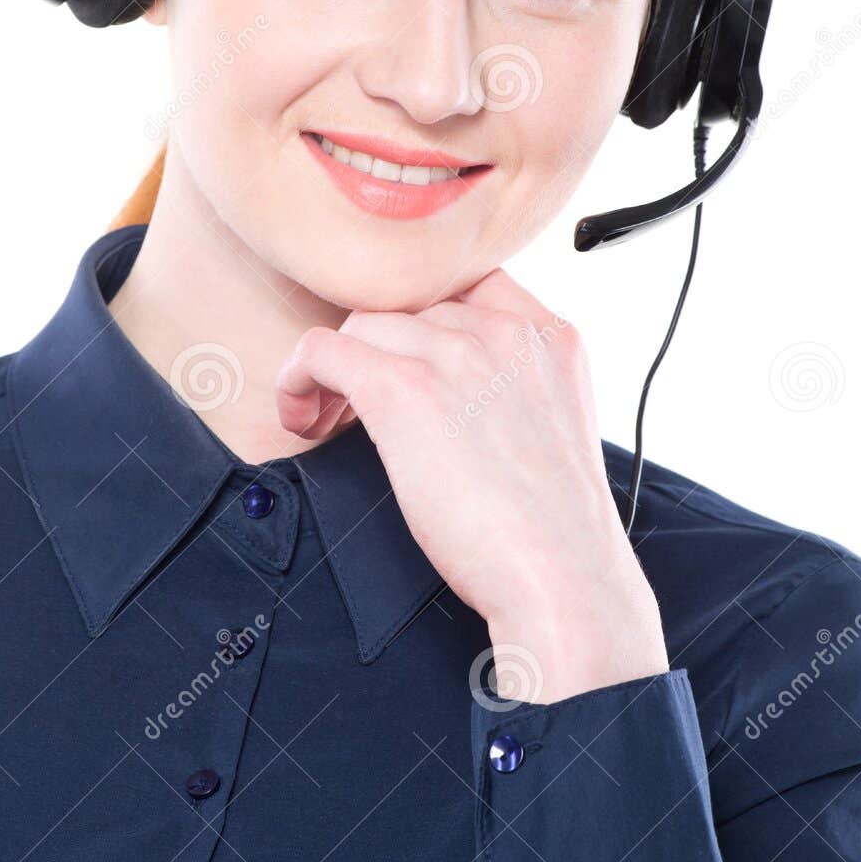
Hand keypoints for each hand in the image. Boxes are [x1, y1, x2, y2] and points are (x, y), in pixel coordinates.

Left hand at [275, 268, 668, 705]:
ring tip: (328, 420)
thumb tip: (438, 390)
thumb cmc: (553, 531)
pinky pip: (321, 350)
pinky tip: (302, 418)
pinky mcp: (403, 388)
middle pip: (408, 307)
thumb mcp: (552, 427)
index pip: (467, 282)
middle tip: (357, 405)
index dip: (423, 320)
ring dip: (335, 368)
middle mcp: (505, 330)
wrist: (562, 580)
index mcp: (550, 335)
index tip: (404, 363)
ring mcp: (456, 353)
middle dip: (379, 351)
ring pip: (362, 325)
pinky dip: (298, 379)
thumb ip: (511, 385)